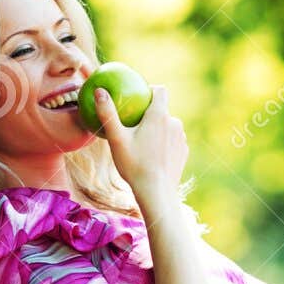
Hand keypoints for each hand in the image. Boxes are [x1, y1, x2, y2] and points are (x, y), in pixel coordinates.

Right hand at [95, 81, 188, 198]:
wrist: (157, 193)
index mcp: (159, 116)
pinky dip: (164, 142)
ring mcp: (181, 138)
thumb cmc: (134, 165)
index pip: (160, 90)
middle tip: (133, 125)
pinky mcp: (184, 151)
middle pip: (162, 110)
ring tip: (142, 142)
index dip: (150, 90)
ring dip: (158, 129)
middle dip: (149, 114)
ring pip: (168, 126)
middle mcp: (175, 123)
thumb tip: (99, 90)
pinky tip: (152, 154)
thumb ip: (108, 113)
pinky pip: (172, 140)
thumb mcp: (116, 139)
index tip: (138, 97)